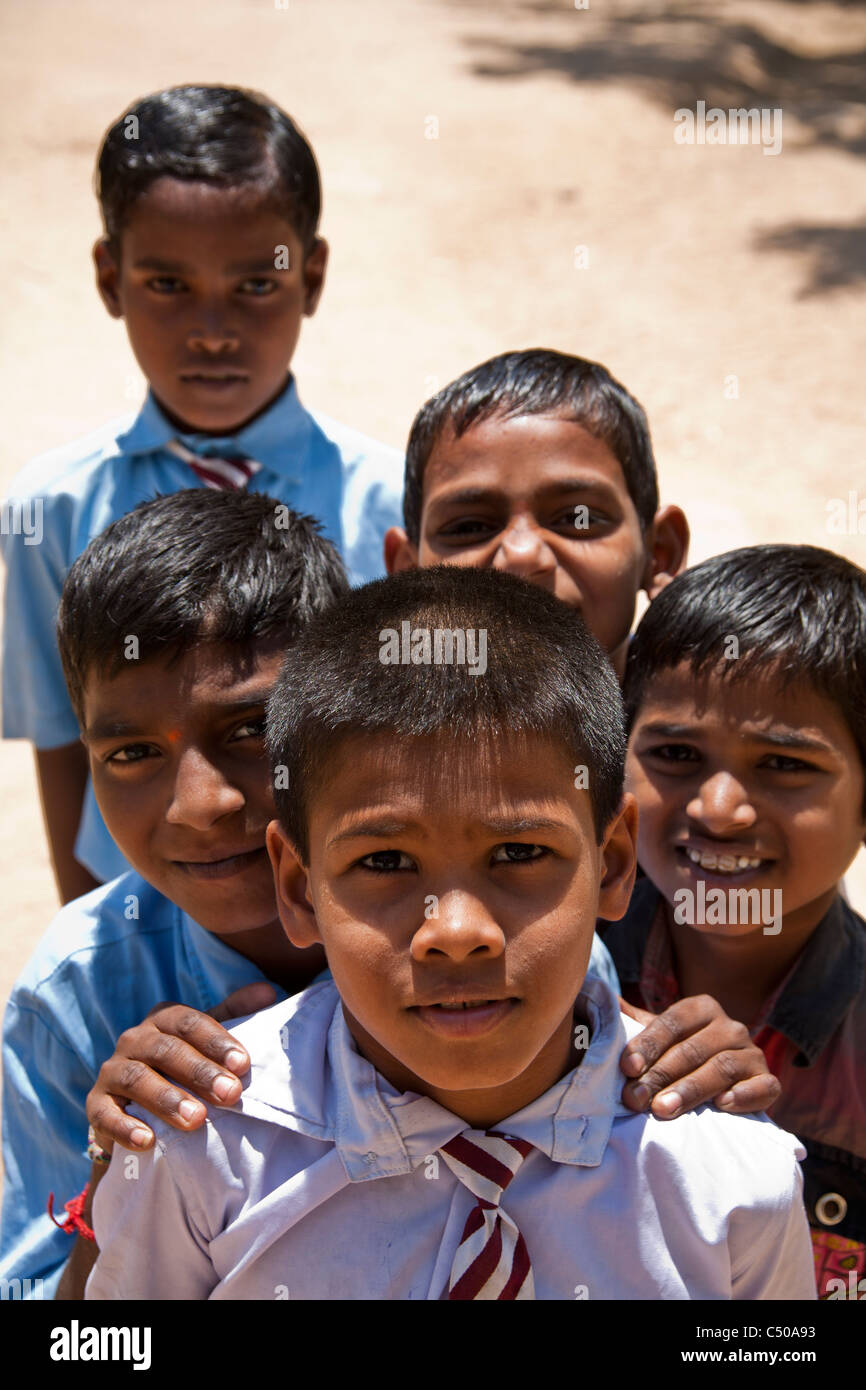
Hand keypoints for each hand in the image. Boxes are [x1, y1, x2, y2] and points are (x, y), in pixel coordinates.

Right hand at [86, 982, 276, 1151]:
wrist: (134, 1105)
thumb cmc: (180, 1067)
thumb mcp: (205, 1040)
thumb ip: (235, 1015)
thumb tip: (267, 991)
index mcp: (163, 1019)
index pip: (189, 1022)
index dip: (216, 1041)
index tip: (243, 1064)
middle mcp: (134, 1039)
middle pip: (166, 1050)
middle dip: (200, 1072)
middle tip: (230, 1095)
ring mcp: (112, 1071)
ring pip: (137, 1079)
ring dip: (166, 1099)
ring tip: (196, 1119)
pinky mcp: (95, 1104)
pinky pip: (105, 1113)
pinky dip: (125, 1127)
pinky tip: (148, 1140)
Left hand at [618, 993, 780, 1118]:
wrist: (725, 1083)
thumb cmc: (680, 1057)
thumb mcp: (659, 1036)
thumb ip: (631, 1020)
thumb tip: (594, 993)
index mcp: (701, 1008)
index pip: (671, 1023)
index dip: (647, 1044)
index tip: (626, 1068)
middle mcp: (730, 1026)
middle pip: (691, 1049)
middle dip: (659, 1076)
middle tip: (634, 1100)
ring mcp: (752, 1053)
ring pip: (721, 1068)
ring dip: (690, 1090)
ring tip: (662, 1110)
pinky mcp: (768, 1080)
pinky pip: (763, 1086)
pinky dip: (743, 1095)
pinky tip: (723, 1105)